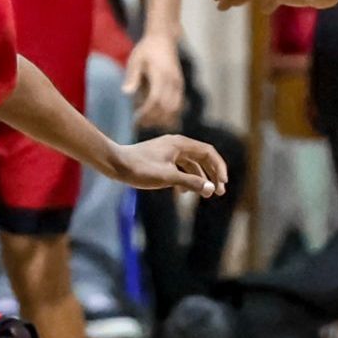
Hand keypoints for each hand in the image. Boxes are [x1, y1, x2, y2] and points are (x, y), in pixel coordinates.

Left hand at [107, 133, 229, 197]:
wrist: (115, 164)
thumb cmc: (139, 169)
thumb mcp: (167, 178)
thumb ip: (190, 182)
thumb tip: (210, 189)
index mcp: (180, 144)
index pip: (209, 153)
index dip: (219, 168)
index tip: (222, 184)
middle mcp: (176, 144)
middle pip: (203, 158)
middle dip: (212, 175)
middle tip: (219, 192)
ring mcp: (168, 151)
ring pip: (192, 163)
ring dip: (200, 178)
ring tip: (204, 194)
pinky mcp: (161, 158)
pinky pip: (180, 167)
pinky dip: (187, 178)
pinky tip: (183, 193)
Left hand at [123, 33, 185, 127]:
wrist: (163, 39)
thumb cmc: (146, 50)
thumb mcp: (135, 60)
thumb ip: (132, 76)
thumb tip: (127, 93)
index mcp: (161, 75)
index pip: (156, 99)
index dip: (147, 112)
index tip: (136, 118)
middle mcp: (173, 81)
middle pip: (167, 108)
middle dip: (153, 119)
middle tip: (139, 124)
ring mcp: (179, 85)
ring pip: (175, 109)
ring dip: (162, 119)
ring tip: (147, 123)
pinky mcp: (180, 87)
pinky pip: (178, 106)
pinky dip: (170, 115)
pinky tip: (157, 118)